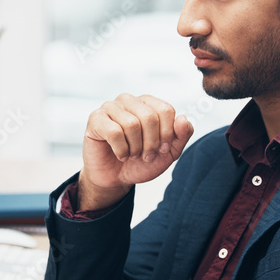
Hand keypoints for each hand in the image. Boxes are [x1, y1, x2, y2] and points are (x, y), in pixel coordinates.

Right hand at [79, 94, 193, 209]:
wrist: (116, 178)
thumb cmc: (141, 162)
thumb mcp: (168, 153)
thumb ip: (181, 135)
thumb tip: (183, 118)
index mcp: (148, 103)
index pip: (166, 110)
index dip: (167, 135)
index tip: (163, 150)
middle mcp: (129, 100)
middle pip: (149, 116)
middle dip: (151, 143)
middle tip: (146, 156)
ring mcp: (110, 107)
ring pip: (131, 124)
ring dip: (135, 148)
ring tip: (132, 155)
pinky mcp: (95, 118)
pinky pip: (113, 131)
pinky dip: (121, 150)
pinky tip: (120, 154)